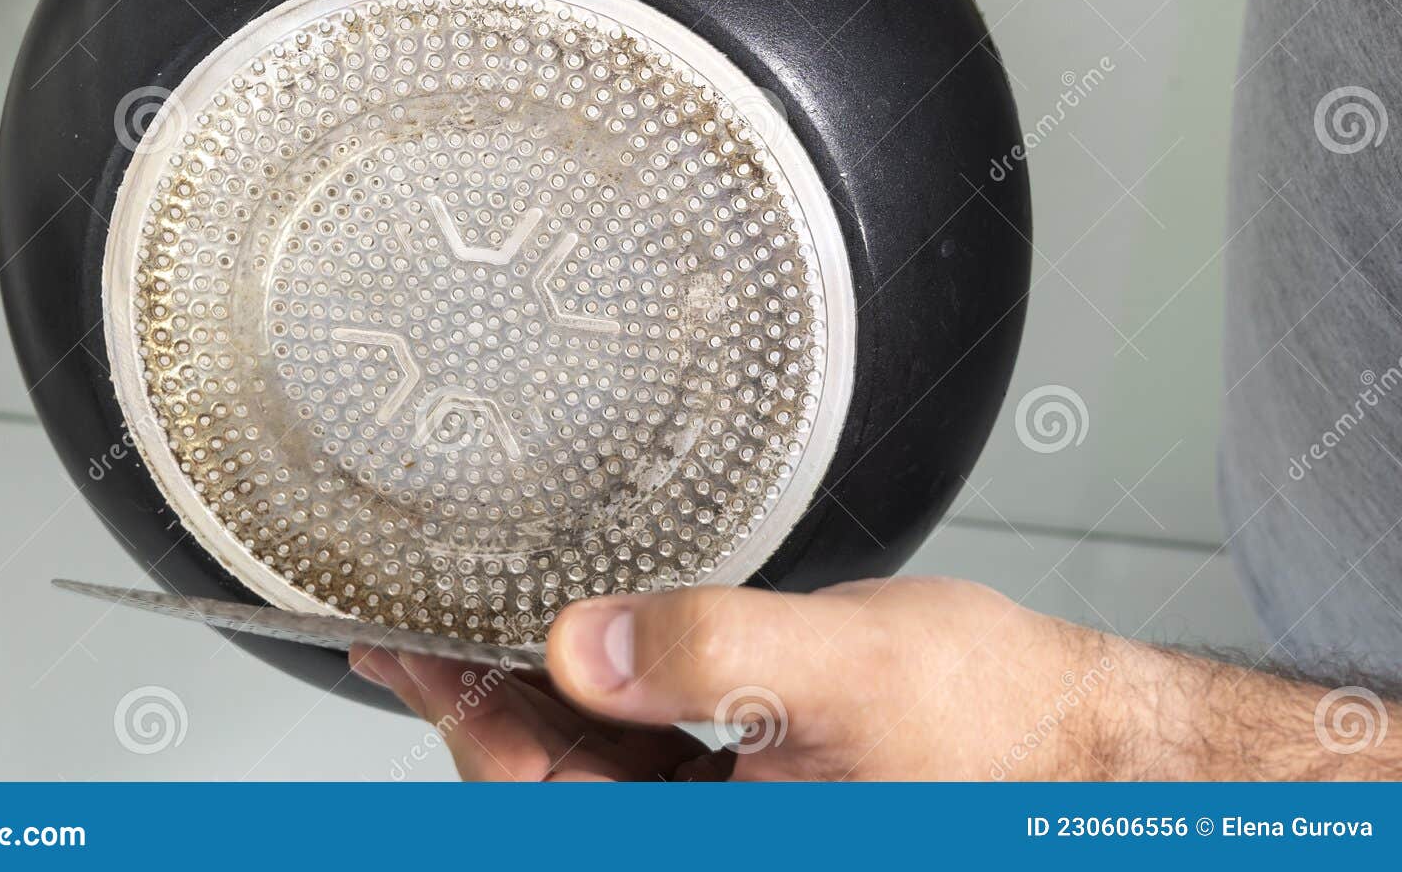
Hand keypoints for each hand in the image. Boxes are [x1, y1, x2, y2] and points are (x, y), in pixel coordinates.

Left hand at [353, 576, 1401, 780]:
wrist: (1075, 735)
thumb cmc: (995, 719)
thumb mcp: (849, 669)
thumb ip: (712, 651)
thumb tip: (584, 645)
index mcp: (726, 838)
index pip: (545, 797)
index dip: (468, 721)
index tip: (407, 656)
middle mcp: (716, 833)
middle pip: (551, 788)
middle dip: (475, 711)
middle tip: (405, 642)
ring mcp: (726, 812)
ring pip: (589, 768)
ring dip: (524, 702)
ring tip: (457, 642)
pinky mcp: (745, 779)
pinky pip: (639, 748)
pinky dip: (591, 696)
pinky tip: (566, 653)